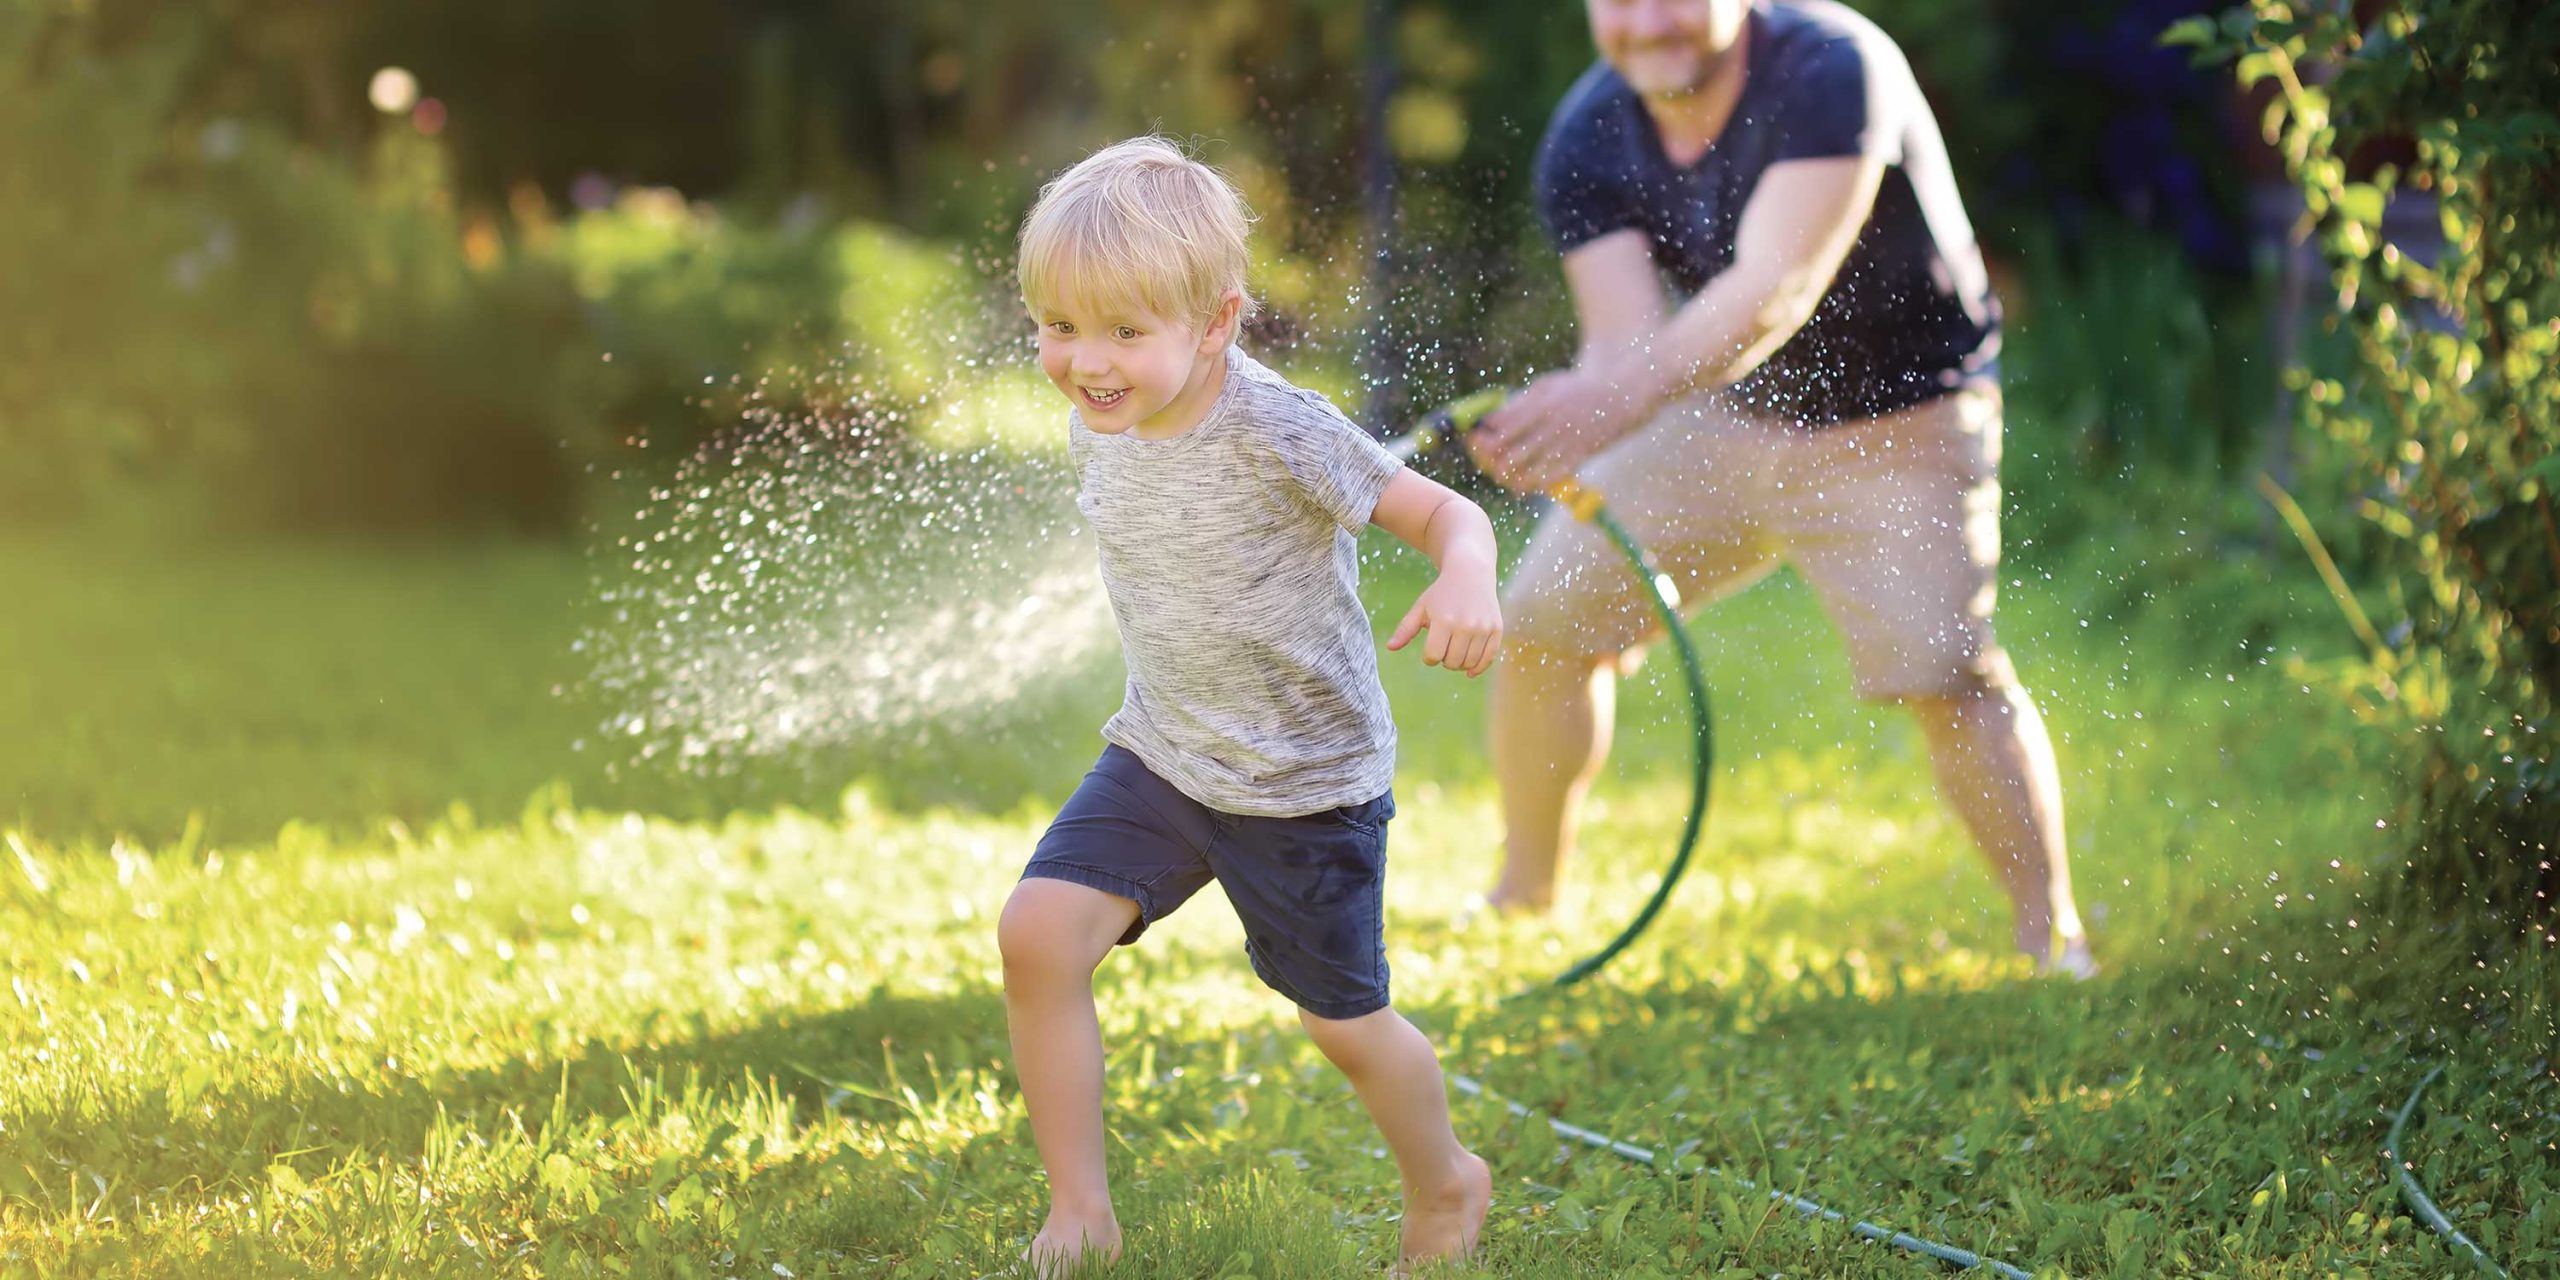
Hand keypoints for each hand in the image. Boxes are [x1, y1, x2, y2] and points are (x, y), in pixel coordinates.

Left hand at [1387, 567, 1502, 676]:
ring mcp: (1483, 628)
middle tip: (1445, 646)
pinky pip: (1488, 659)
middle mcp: (1465, 625)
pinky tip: (1470, 670)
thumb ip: (1405, 629)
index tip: (1431, 646)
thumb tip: (1390, 648)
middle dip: (1445, 660)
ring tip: (1455, 651)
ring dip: (1460, 664)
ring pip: (1469, 664)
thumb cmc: (1441, 593)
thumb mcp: (1421, 608)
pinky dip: (1478, 668)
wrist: (1471, 573)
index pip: (1433, 657)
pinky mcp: (1496, 629)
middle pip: (1451, 663)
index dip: (1429, 656)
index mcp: (1444, 621)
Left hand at [1468, 358, 1656, 492]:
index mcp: (1540, 403)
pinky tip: (1526, 483)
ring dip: (1510, 476)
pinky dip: (1534, 483)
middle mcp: (1550, 424)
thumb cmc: (1579, 389)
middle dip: (1492, 461)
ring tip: (1503, 476)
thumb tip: (1492, 421)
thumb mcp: (1548, 385)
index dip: (1483, 437)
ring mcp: (1566, 442)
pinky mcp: (1580, 456)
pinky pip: (1551, 477)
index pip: (1501, 426)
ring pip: (1528, 469)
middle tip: (1486, 463)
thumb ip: (1521, 403)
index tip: (1475, 441)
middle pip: (1509, 450)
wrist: (1622, 395)